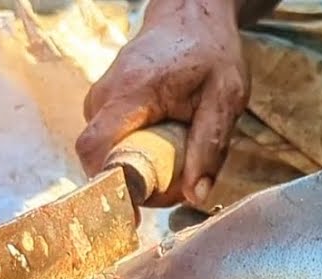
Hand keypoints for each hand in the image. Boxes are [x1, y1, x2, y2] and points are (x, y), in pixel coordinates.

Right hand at [76, 0, 248, 206]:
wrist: (192, 17)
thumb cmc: (211, 53)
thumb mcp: (226, 98)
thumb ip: (210, 148)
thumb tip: (196, 197)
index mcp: (131, 93)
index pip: (95, 149)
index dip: (108, 187)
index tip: (130, 215)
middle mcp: (104, 97)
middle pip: (102, 160)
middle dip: (138, 185)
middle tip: (180, 187)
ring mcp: (100, 100)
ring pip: (109, 154)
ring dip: (143, 170)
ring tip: (181, 159)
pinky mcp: (105, 106)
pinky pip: (114, 144)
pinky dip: (140, 155)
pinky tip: (169, 146)